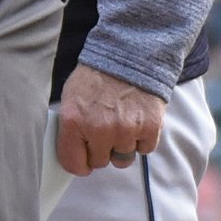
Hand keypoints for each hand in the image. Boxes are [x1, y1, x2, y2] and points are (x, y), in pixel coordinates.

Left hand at [57, 62, 167, 176]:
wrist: (130, 56)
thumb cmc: (97, 77)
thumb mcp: (71, 97)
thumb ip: (71, 125)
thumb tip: (72, 150)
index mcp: (73, 121)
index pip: (73, 163)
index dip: (79, 165)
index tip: (83, 162)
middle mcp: (99, 129)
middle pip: (100, 162)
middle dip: (101, 151)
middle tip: (104, 132)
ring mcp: (125, 130)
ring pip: (123, 158)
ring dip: (122, 146)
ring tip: (121, 124)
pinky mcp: (150, 128)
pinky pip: (144, 149)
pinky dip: (142, 139)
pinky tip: (136, 121)